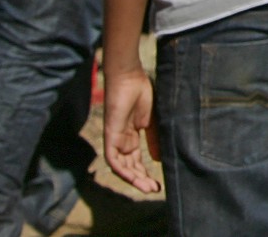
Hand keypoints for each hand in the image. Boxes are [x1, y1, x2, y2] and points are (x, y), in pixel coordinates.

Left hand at [103, 65, 161, 194]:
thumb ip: (153, 140)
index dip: (146, 173)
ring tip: (147, 187)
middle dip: (141, 180)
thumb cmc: (142, 93)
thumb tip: (157, 160)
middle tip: (154, 189)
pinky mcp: (110, 135)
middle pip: (129, 166)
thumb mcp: (152, 121)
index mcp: (132, 136)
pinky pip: (112, 158)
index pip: (136, 161)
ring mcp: (115, 139)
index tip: (158, 184)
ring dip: (133, 178)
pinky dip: (121, 169)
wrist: (130, 77)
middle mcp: (122, 141)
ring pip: (120, 166)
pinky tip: (132, 177)